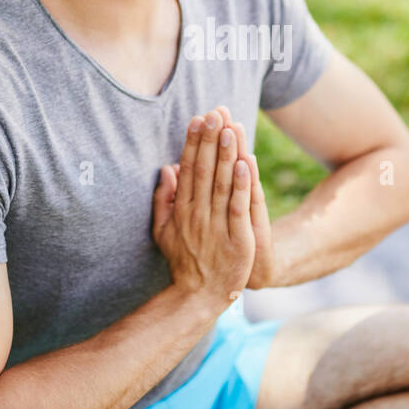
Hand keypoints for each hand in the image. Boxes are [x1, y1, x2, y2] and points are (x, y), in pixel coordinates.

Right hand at [152, 108, 256, 309]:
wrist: (200, 295)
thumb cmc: (184, 260)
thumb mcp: (163, 230)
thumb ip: (163, 199)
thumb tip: (166, 169)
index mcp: (181, 209)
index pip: (188, 169)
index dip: (193, 143)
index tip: (198, 119)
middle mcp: (197, 214)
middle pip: (204, 171)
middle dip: (209, 141)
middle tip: (214, 113)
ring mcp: (217, 226)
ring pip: (222, 184)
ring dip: (226, 155)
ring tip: (229, 129)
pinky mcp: (237, 239)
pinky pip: (238, 208)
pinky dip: (242, 186)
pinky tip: (245, 163)